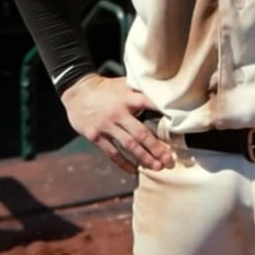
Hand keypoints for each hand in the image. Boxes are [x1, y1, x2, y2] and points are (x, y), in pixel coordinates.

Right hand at [60, 74, 174, 173]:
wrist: (76, 90)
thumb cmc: (104, 88)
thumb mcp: (122, 84)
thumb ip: (139, 91)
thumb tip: (162, 96)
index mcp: (127, 98)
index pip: (149, 104)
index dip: (164, 113)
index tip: (178, 124)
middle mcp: (118, 113)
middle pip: (141, 133)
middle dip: (157, 148)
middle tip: (169, 159)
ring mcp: (106, 126)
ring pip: (128, 145)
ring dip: (144, 158)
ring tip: (157, 167)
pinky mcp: (95, 136)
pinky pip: (112, 153)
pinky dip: (123, 163)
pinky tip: (134, 170)